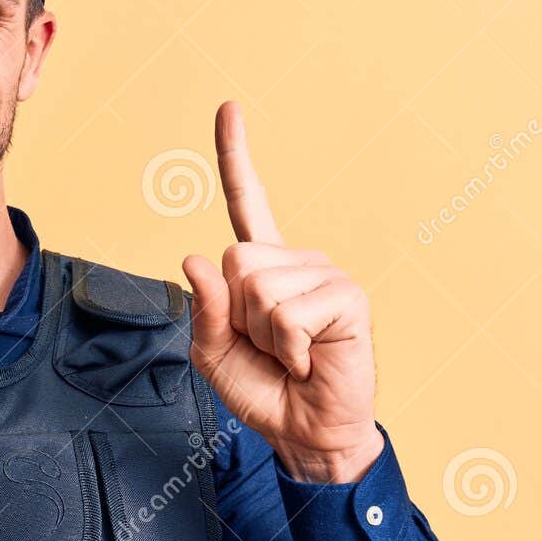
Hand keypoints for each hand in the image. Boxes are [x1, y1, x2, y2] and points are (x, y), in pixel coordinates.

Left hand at [182, 102, 384, 483]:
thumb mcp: (214, 353)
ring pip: (258, 288)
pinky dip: (287, 348)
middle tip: (268, 346)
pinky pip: (287, 313)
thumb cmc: (265, 391)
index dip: (235, 156)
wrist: (307, 433)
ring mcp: (325, 275)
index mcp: (263, 267)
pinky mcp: (347, 297)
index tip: (230, 106)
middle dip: (237, 315)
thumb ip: (204, 309)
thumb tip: (194, 256)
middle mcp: (296, 261)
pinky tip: (308, 360)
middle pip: (235, 259)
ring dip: (263, 336)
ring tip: (290, 355)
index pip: (246, 202)